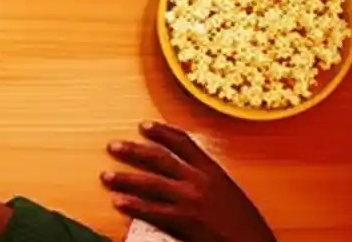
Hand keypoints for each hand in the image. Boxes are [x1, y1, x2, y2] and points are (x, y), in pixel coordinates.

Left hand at [102, 121, 275, 241]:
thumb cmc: (245, 226)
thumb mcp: (229, 195)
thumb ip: (206, 182)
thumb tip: (183, 175)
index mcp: (213, 171)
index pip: (183, 142)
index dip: (161, 132)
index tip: (143, 126)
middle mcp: (200, 181)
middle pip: (159, 159)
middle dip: (133, 150)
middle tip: (113, 146)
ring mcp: (190, 200)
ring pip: (150, 183)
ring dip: (125, 179)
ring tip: (106, 176)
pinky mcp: (184, 221)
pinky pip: (152, 210)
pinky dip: (133, 205)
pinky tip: (118, 202)